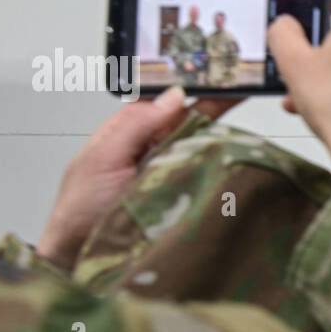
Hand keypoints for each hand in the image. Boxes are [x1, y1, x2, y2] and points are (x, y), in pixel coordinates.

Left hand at [37, 88, 237, 268]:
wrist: (80, 259)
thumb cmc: (81, 209)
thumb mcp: (103, 157)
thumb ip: (136, 125)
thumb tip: (175, 95)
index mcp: (130, 132)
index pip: (166, 100)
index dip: (189, 85)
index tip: (217, 72)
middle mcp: (154, 149)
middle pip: (190, 119)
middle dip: (216, 101)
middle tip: (245, 79)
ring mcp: (172, 173)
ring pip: (203, 145)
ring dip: (224, 131)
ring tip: (249, 104)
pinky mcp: (185, 197)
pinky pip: (208, 175)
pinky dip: (225, 164)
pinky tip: (245, 149)